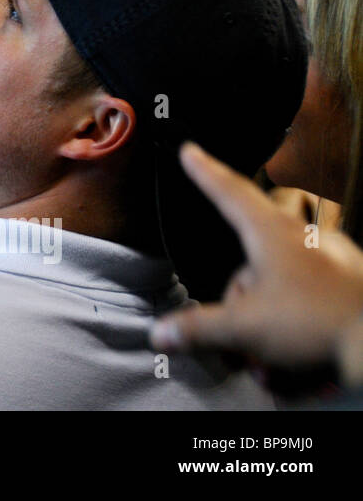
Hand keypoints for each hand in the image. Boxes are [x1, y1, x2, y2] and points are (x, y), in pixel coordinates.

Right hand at [149, 143, 362, 368]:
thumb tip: (161, 332)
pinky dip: (296, 319)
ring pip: (279, 280)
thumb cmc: (321, 323)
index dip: (206, 172)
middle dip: (240, 300)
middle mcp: (304, 237)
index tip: (191, 153)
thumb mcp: (245, 328)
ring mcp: (332, 257)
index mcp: (273, 233)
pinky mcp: (350, 280)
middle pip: (250, 261)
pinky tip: (298, 347)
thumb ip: (199, 328)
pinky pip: (309, 293)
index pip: (230, 192)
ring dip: (268, 316)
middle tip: (240, 332)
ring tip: (273, 353)